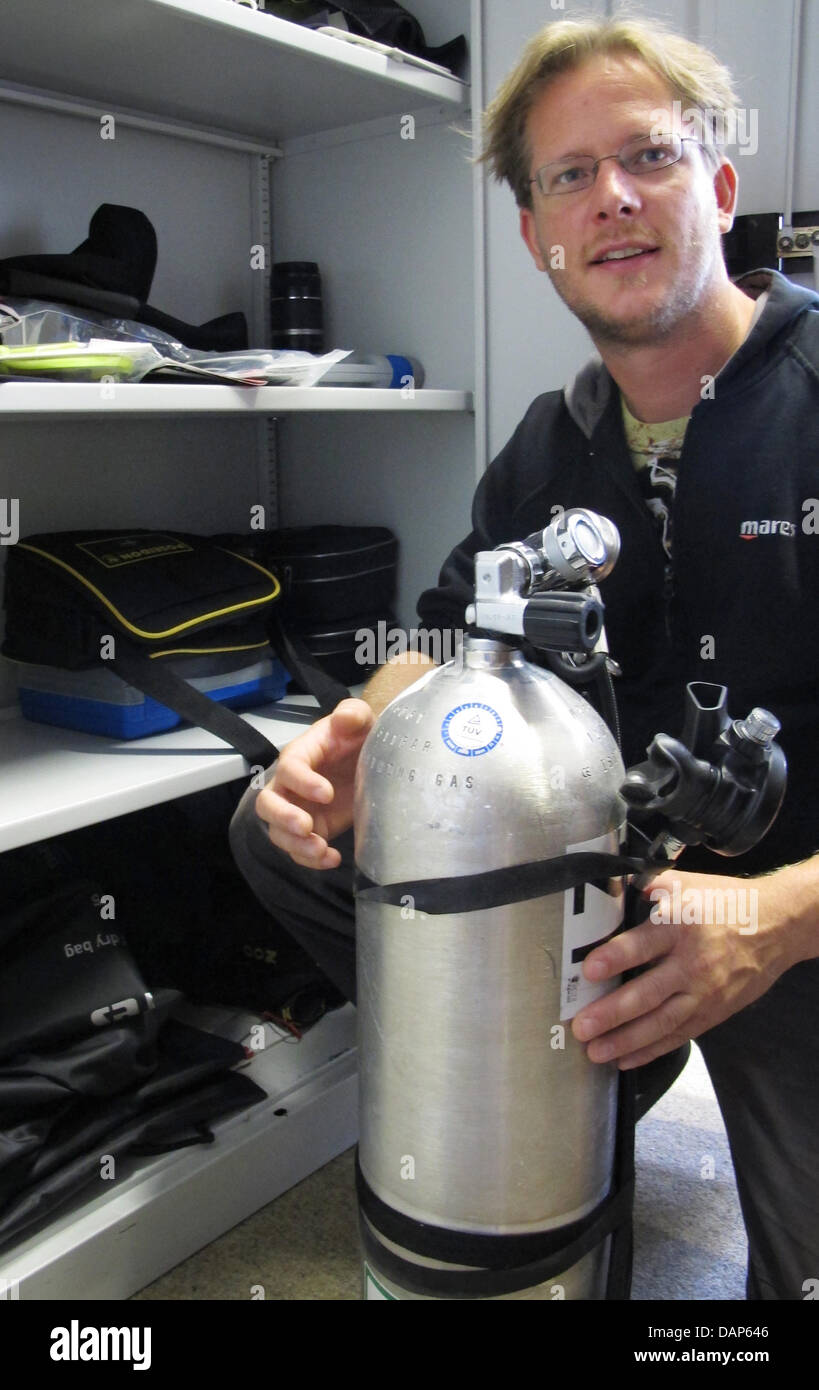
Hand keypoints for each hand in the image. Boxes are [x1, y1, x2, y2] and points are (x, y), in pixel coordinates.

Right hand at [254, 698, 373, 869]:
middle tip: (306, 827)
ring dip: (296, 845)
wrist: (369, 761)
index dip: (303, 782)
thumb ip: (353, 713)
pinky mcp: (312, 830)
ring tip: (321, 849)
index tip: (328, 793)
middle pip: (267, 803)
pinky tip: (332, 859)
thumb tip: (345, 717)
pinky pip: (299, 850)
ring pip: (278, 832)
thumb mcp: (361, 720)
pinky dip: (311, 860)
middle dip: (283, 817)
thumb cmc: (358, 737)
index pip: (289, 767)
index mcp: (301, 754)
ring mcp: (298, 810)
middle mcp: (291, 784)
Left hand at [570, 867, 804, 1068]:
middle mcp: (692, 963)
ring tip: (596, 1051)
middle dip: (613, 1013)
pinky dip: (651, 1051)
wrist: (776, 926)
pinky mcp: (712, 1013)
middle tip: (582, 1026)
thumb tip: (610, 883)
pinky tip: (625, 1058)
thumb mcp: (686, 883)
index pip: (644, 944)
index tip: (590, 970)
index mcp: (681, 925)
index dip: (616, 957)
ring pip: (662, 1023)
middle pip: (649, 993)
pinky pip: (679, 1036)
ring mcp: (704, 993)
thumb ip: (648, 885)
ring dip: (626, 1041)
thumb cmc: (726, 902)